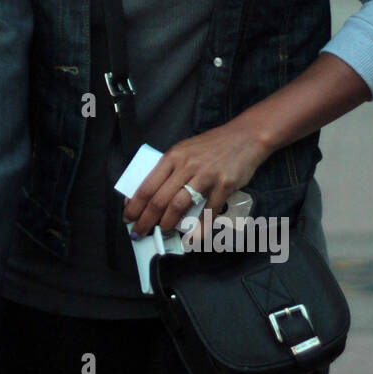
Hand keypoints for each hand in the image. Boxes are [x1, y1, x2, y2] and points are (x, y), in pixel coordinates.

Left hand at [122, 120, 271, 237]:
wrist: (245, 136)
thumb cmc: (212, 146)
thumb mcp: (185, 150)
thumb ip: (169, 169)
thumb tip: (151, 193)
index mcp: (173, 157)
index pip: (147, 185)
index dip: (135, 205)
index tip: (127, 217)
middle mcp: (186, 165)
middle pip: (159, 199)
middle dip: (146, 220)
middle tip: (140, 232)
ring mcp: (206, 175)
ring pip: (179, 205)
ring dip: (168, 223)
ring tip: (163, 232)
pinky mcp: (224, 184)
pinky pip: (209, 210)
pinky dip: (200, 227)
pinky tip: (194, 237)